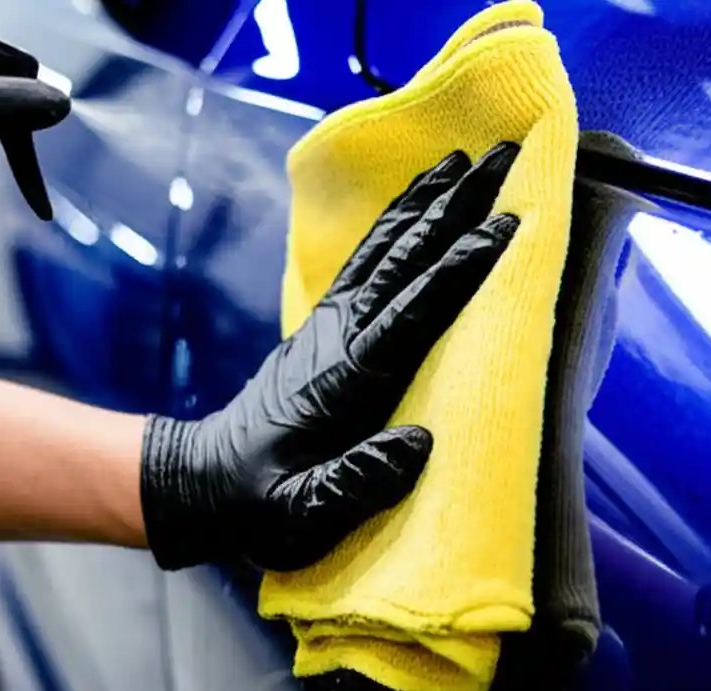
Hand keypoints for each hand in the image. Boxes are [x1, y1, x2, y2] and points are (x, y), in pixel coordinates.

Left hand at [142, 143, 520, 570]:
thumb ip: (354, 483)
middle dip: (456, 207)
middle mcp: (340, 337)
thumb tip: (419, 443)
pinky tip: (420, 197)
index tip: (505, 223)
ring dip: (429, 201)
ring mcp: (330, 323)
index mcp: (345, 380)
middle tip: (503, 156)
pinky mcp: (325, 322)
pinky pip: (367, 258)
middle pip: (405, 259)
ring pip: (386, 247)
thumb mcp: (299, 514)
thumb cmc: (259, 505)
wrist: (204, 480)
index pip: (412, 311)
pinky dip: (397, 220)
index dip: (459, 267)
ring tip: (467, 156)